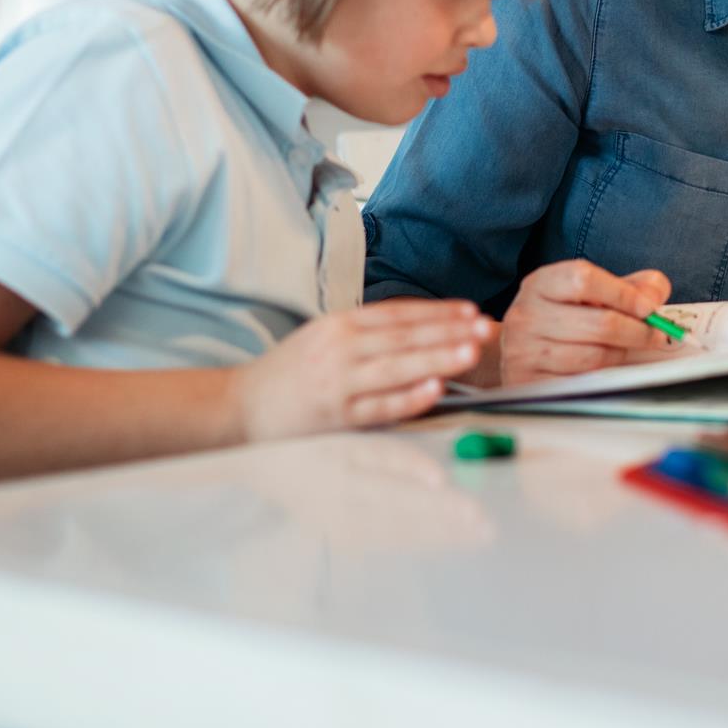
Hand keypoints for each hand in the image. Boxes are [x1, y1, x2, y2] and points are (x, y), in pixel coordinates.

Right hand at [234, 299, 493, 441]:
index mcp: (340, 325)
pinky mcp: (335, 416)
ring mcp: (338, 382)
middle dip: (450, 330)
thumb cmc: (289, 375)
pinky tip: (435, 389)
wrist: (240, 407)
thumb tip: (419, 331)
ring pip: (397, 366)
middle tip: (487, 328)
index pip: (399, 313)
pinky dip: (408, 396)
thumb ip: (366, 334)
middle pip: (404, 335)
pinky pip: (379, 405)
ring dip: (436, 357)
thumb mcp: (323, 339)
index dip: (438, 311)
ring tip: (471, 351)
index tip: (471, 311)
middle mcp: (340, 348)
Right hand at [499, 259, 671, 384]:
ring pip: (594, 356)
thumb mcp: (589, 294)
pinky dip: (602, 376)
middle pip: (599, 323)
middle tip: (655, 335)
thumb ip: (627, 287)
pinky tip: (604, 368)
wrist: (519, 351)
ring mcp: (524, 351)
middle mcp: (526, 314)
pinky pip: (582, 382)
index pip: (584, 279)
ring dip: (620, 355)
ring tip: (624, 349)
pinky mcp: (529, 383)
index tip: (649, 307)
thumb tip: (655, 293)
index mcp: (541, 283)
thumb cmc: (562, 318)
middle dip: (637, 331)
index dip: (624, 294)